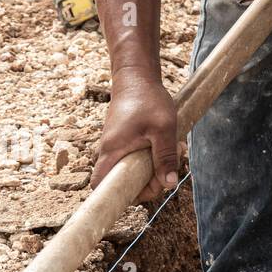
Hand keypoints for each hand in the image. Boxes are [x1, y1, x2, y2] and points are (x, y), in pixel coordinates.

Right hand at [92, 68, 179, 201]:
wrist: (137, 76)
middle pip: (123, 183)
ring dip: (154, 169)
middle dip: (147, 183)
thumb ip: (165, 157)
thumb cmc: (148, 99)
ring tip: (171, 152)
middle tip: (167, 169)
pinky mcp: (125, 142)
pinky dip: (152, 157)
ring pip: (133, 171)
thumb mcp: (163, 129)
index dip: (116, 195)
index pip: (100, 185)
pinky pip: (137, 159)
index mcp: (112, 151)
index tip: (141, 190)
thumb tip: (168, 184)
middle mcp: (109, 151)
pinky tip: (167, 145)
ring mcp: (117, 147)